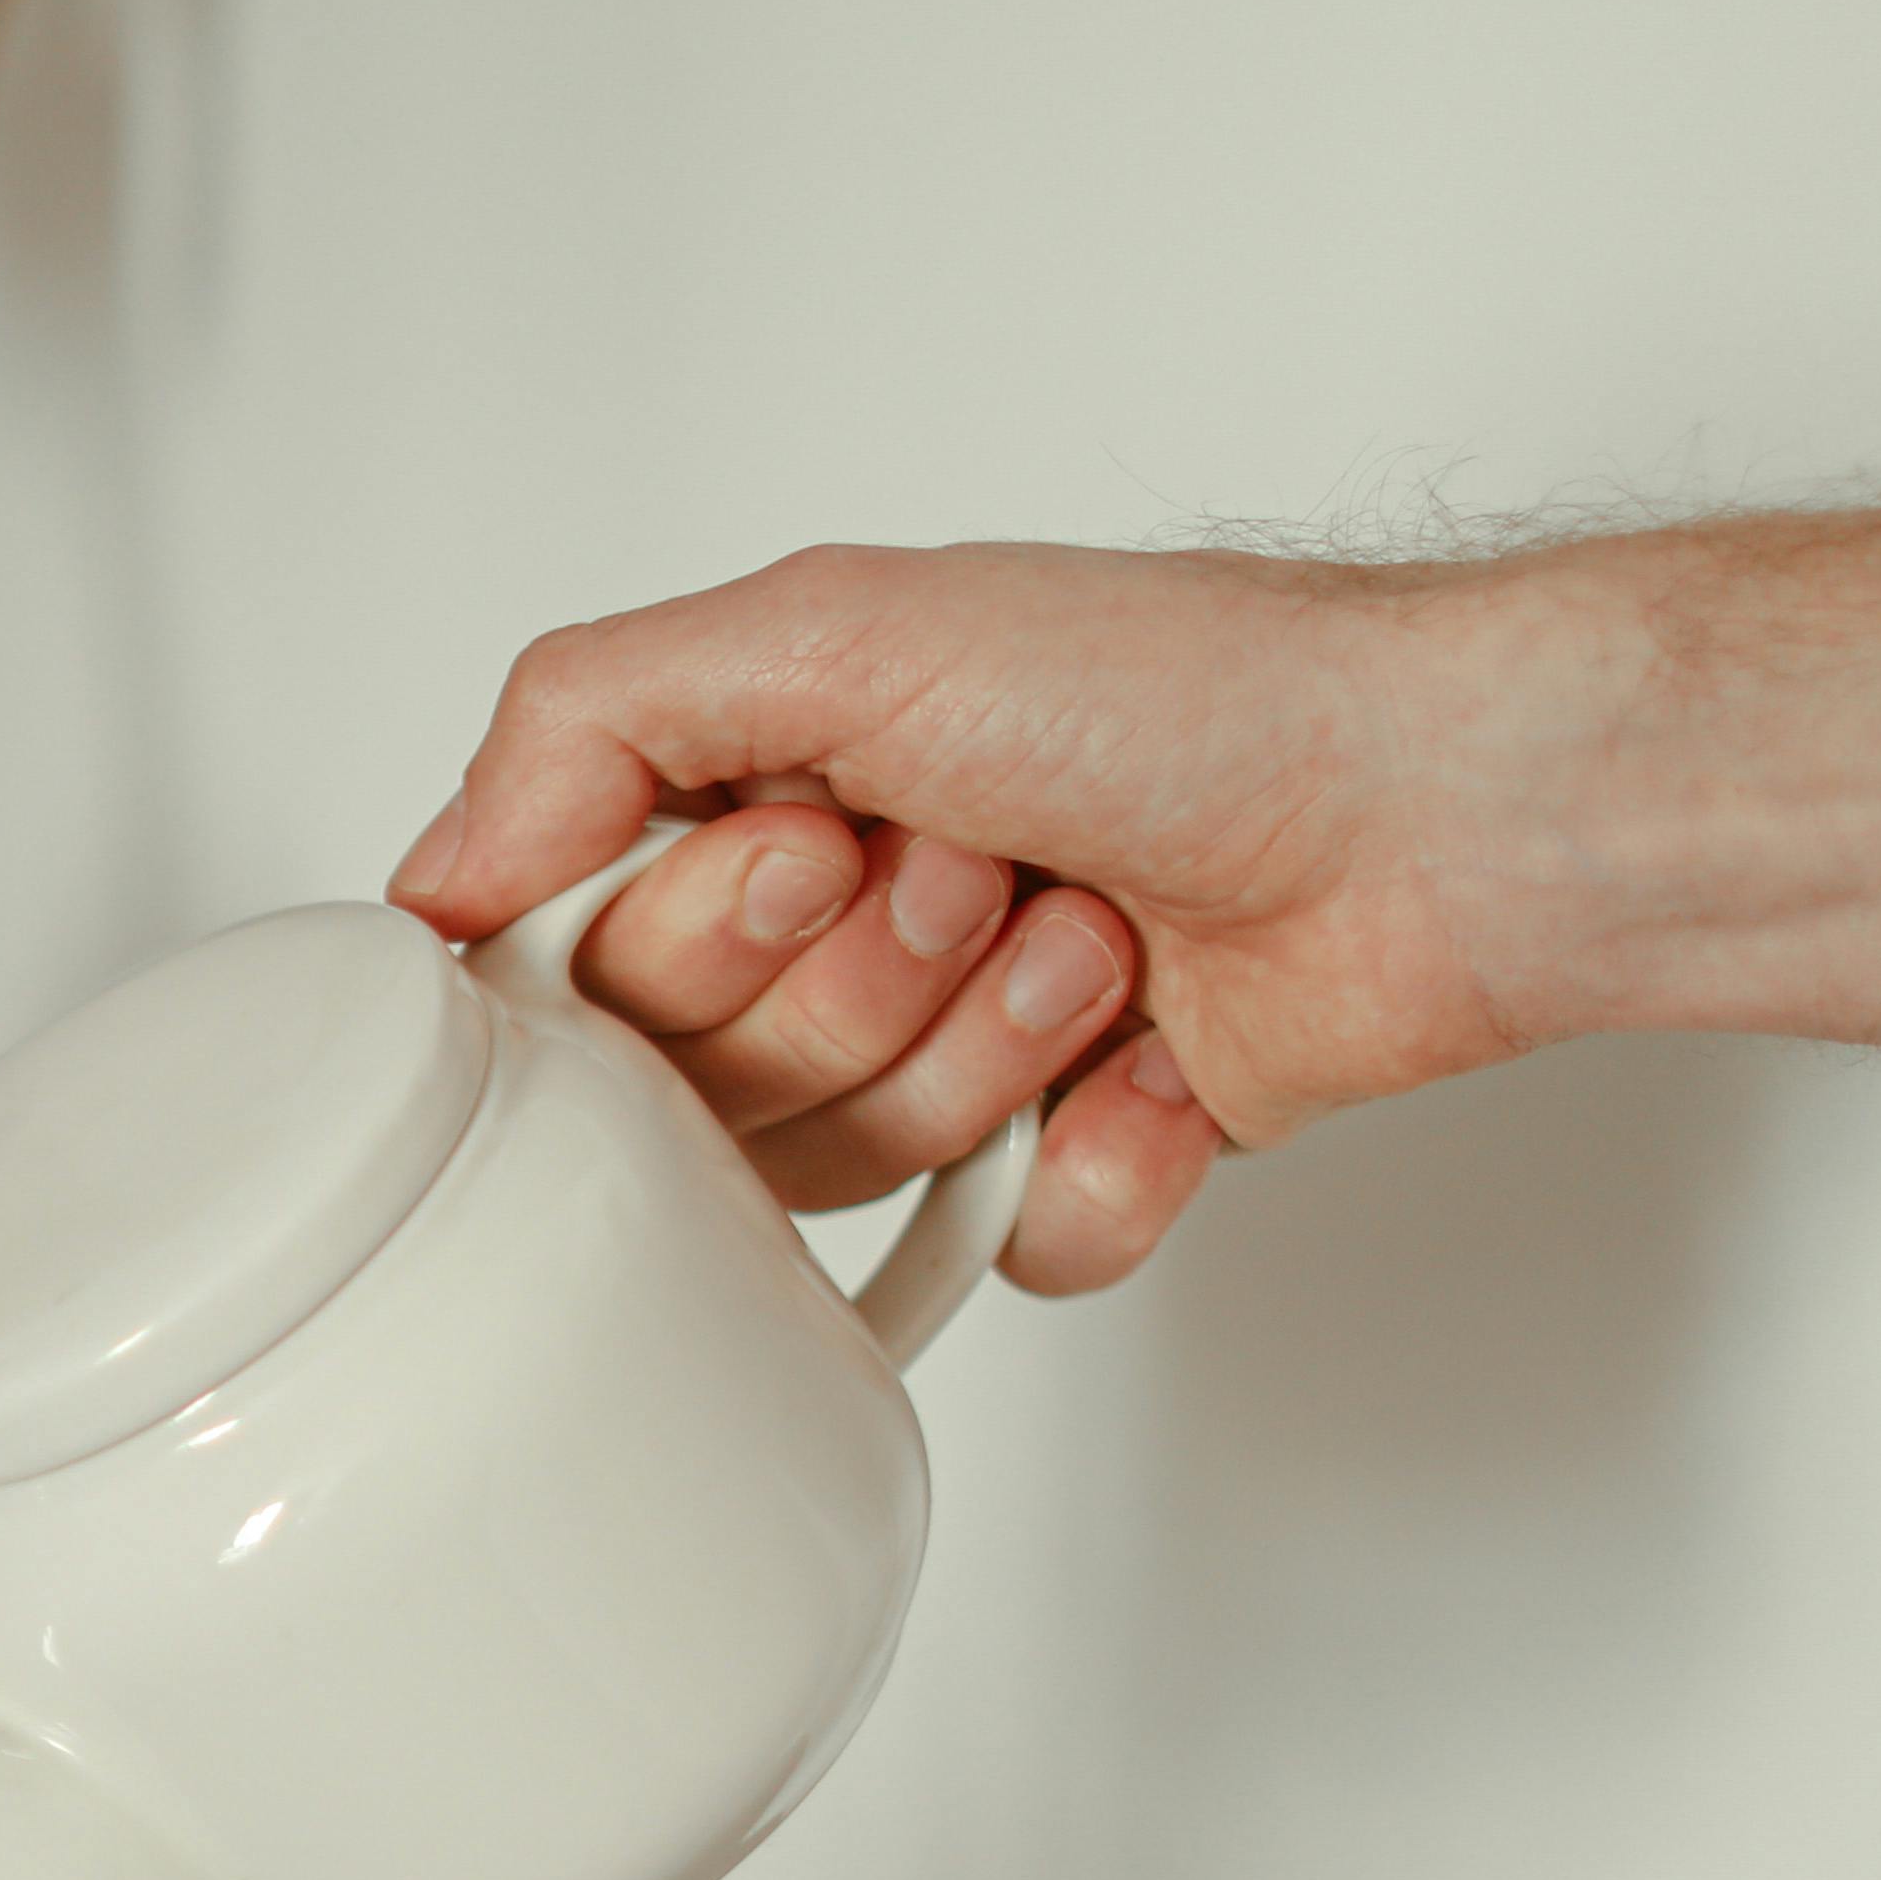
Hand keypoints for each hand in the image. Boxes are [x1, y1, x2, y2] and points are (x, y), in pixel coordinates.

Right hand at [383, 542, 1548, 1295]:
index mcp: (763, 799)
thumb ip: (586, 722)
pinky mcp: (1081, 1151)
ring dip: (981, 1052)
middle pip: (710, 1089)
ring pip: (845, 1174)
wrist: (1447, 807)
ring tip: (1097, 937)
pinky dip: (1091, 1165)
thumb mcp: (839, 628)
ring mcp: (960, 1048)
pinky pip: (999, 1251)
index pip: (589, 970)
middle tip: (978, 870)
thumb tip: (433, 885)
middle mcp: (847, 925)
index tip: (814, 844)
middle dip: (858, 984)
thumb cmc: (1194, 687)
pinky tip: (1160, 1061)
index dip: (699, 943)